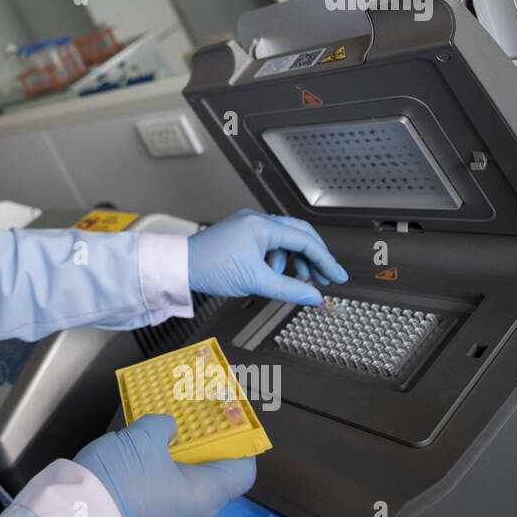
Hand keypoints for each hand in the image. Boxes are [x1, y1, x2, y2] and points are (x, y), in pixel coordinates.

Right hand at [74, 413, 254, 516]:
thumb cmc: (119, 481)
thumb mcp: (142, 438)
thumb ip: (162, 426)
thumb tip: (167, 428)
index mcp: (206, 497)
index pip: (243, 470)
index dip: (238, 444)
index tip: (227, 425)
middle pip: (211, 480)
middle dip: (198, 451)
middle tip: (182, 427)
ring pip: (185, 492)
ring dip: (174, 467)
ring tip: (153, 442)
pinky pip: (164, 504)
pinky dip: (157, 484)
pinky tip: (136, 466)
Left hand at [186, 209, 347, 305]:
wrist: (179, 266)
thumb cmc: (210, 268)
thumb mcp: (255, 282)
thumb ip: (289, 289)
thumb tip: (313, 296)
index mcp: (262, 225)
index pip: (305, 240)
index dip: (325, 260)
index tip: (337, 276)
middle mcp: (256, 220)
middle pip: (299, 234)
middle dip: (314, 256)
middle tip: (325, 277)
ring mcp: (248, 225)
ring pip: (284, 239)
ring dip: (295, 259)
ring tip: (295, 279)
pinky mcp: (241, 233)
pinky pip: (269, 243)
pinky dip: (277, 259)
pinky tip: (272, 274)